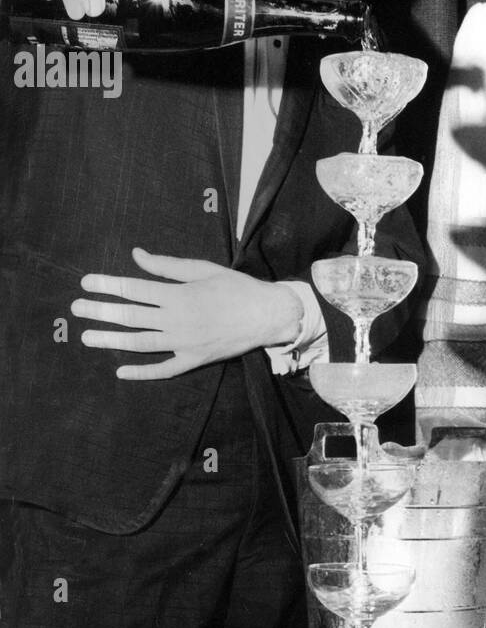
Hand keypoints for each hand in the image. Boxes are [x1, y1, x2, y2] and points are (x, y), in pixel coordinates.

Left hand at [71, 247, 303, 380]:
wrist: (268, 315)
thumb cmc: (237, 288)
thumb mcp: (203, 269)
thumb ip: (167, 266)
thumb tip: (136, 256)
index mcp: (178, 295)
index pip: (134, 289)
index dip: (107, 285)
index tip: (86, 283)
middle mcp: (176, 320)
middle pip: (130, 316)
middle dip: (100, 311)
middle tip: (76, 309)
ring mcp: (183, 344)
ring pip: (139, 343)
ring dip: (110, 340)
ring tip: (87, 337)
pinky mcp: (193, 360)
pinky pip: (163, 370)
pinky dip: (141, 372)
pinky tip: (120, 371)